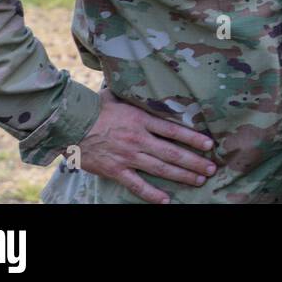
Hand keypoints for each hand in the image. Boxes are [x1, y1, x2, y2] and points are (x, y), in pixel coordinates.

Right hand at [68, 88, 216, 204]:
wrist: (69, 123)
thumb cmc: (94, 107)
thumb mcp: (119, 95)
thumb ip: (135, 95)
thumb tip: (145, 81)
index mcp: (141, 119)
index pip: (175, 130)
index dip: (194, 138)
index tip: (209, 145)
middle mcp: (139, 139)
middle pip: (173, 153)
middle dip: (194, 162)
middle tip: (211, 169)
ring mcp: (127, 156)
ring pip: (160, 169)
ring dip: (182, 176)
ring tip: (199, 180)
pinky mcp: (115, 170)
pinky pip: (136, 185)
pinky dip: (151, 194)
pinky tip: (165, 200)